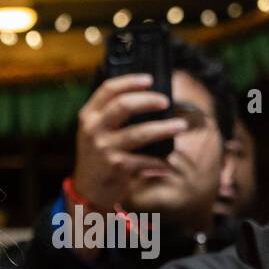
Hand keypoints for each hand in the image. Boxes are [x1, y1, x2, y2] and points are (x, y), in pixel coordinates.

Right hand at [71, 73, 186, 210]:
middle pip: (124, 106)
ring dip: (164, 129)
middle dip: (149, 100)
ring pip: (139, 133)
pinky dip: (160, 161)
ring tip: (181, 126)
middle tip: (166, 102)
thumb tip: (150, 98)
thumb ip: (111, 114)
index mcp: (89, 115)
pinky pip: (144, 159)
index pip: (108, 89)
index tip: (149, 80)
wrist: (88, 189)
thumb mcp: (96, 130)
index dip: (130, 81)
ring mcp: (104, 148)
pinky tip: (169, 162)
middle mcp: (94, 129)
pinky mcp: (115, 166)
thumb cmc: (98, 155)